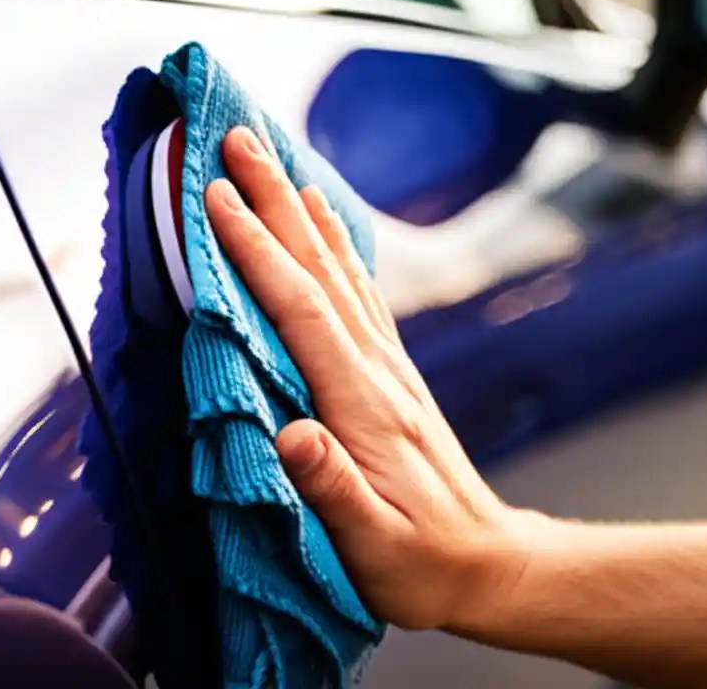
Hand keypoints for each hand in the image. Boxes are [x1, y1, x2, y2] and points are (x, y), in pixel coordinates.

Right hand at [204, 126, 542, 631]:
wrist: (491, 568)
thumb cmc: (422, 568)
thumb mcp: (372, 547)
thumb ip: (331, 488)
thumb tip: (292, 434)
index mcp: (361, 405)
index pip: (300, 310)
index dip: (257, 251)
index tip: (215, 199)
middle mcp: (377, 371)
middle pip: (319, 269)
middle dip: (276, 201)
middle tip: (239, 139)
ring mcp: (388, 369)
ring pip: (340, 270)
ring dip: (302, 211)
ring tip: (275, 160)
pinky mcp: (391, 376)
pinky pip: (359, 293)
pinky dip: (337, 247)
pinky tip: (325, 223)